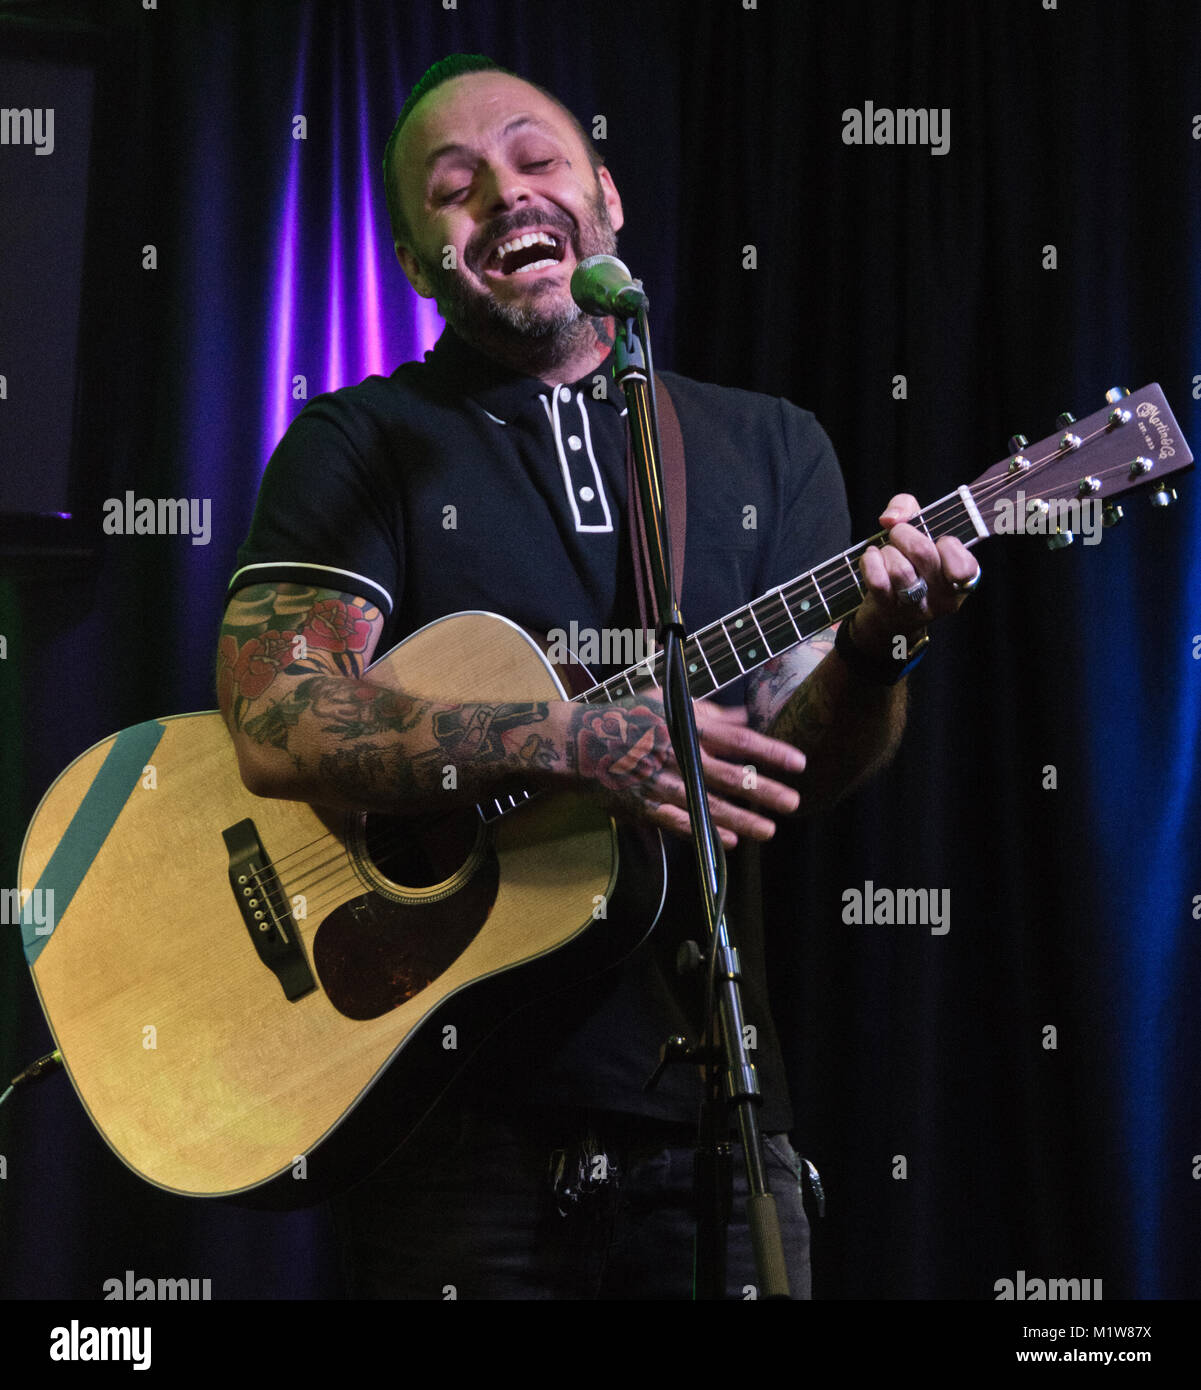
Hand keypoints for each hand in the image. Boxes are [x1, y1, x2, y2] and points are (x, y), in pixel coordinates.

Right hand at [560, 694, 804, 848]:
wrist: (575, 742)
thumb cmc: (625, 717)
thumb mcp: (666, 703)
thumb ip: (708, 712)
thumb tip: (744, 717)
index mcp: (685, 726)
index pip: (737, 741)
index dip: (770, 752)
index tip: (799, 763)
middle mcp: (676, 755)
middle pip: (728, 776)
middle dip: (763, 790)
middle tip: (794, 802)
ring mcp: (659, 783)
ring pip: (706, 805)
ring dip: (741, 819)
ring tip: (770, 830)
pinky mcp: (643, 806)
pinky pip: (677, 822)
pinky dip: (702, 832)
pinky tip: (728, 841)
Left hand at [853, 493, 979, 657]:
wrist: (887, 615)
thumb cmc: (910, 563)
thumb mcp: (917, 530)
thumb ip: (907, 507)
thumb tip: (892, 517)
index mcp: (961, 581)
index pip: (964, 566)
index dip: (947, 544)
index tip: (938, 541)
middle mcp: (942, 598)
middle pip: (924, 554)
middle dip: (904, 535)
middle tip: (898, 535)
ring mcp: (915, 608)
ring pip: (900, 570)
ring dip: (887, 551)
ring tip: (887, 553)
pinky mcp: (889, 611)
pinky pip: (878, 581)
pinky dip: (870, 562)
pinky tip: (872, 559)